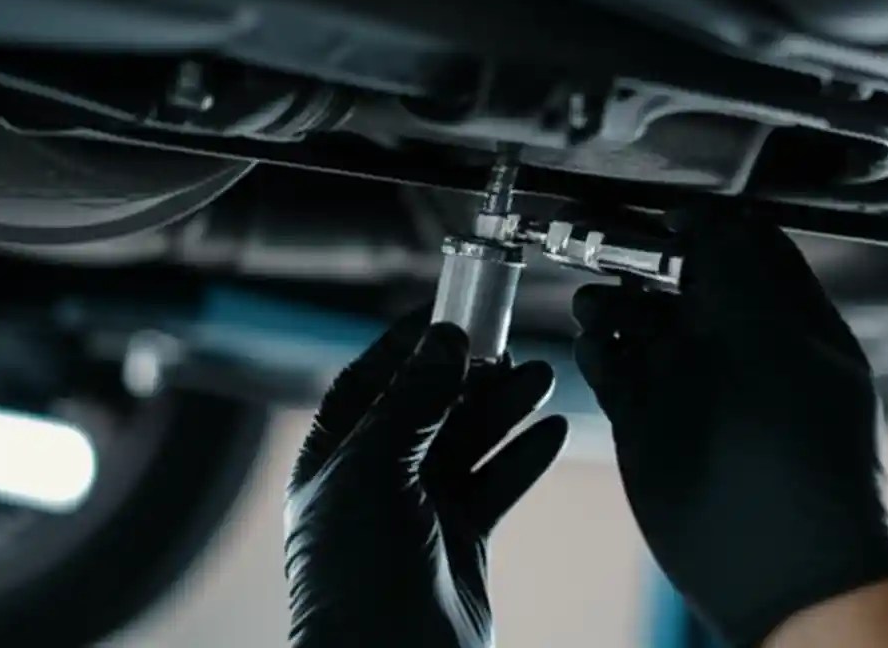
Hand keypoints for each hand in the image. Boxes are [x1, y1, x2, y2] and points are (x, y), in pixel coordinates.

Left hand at [284, 313, 567, 647]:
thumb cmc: (359, 574)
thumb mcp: (377, 471)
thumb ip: (413, 402)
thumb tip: (444, 340)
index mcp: (335, 460)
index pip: (370, 383)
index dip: (407, 345)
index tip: (450, 312)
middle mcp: (374, 482)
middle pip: (428, 409)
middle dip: (469, 376)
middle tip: (510, 345)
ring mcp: (419, 512)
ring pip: (468, 444)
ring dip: (504, 409)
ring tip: (542, 378)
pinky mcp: (460, 540)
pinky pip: (496, 484)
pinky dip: (524, 457)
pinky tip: (552, 432)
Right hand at [573, 209, 887, 646]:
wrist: (779, 560)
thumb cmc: (799, 453)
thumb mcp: (776, 343)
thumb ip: (740, 275)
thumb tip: (709, 221)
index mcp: (785, 320)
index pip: (746, 247)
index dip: (705, 222)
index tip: (667, 213)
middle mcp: (738, 346)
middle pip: (682, 278)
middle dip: (643, 255)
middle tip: (604, 237)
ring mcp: (692, 386)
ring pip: (642, 322)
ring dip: (613, 303)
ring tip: (595, 302)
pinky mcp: (650, 424)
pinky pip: (616, 369)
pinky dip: (599, 350)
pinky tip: (595, 344)